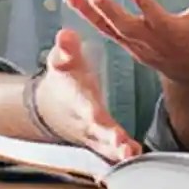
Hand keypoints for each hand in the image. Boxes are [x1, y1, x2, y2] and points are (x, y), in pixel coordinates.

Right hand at [34, 28, 141, 162]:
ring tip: (132, 153)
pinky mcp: (102, 140)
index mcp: (79, 100)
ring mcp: (94, 133)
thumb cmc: (65, 79)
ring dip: (118, 152)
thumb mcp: (62, 60)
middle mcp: (86, 121)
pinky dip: (121, 153)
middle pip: (99, 133)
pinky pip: (111, 150)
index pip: (86, 107)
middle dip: (111, 140)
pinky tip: (136, 152)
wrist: (52, 105)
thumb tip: (65, 35)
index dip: (92, 114)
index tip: (98, 118)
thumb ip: (65, 49)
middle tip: (124, 148)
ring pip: (106, 146)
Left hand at [64, 0, 188, 83]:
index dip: (145, 5)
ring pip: (108, 28)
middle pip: (126, 26)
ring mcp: (134, 43)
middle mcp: (149, 39)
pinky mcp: (125, 42)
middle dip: (109, 11)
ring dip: (88, 12)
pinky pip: (103, 29)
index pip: (156, 19)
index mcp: (172, 32)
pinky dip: (87, 16)